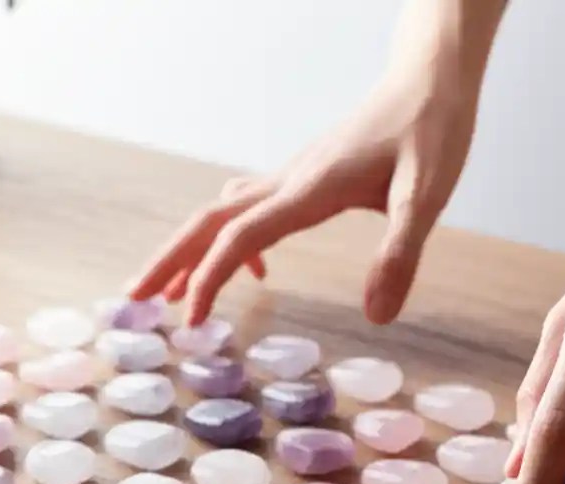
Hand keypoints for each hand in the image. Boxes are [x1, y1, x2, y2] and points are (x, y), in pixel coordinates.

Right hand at [127, 63, 480, 325]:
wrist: (428, 80)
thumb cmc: (430, 130)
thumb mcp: (426, 194)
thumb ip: (400, 254)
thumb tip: (377, 316)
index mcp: (309, 189)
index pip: (241, 237)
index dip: (209, 278)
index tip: (192, 322)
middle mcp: (288, 182)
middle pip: (208, 221)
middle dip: (169, 260)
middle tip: (134, 298)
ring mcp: (290, 177)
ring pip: (221, 214)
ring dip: (189, 250)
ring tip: (167, 291)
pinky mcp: (302, 177)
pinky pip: (247, 209)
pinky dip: (232, 240)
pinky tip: (255, 269)